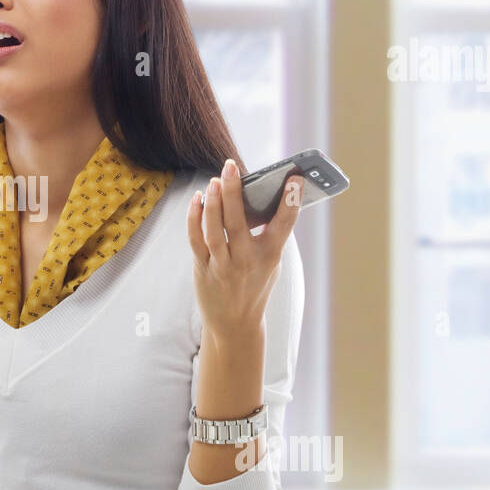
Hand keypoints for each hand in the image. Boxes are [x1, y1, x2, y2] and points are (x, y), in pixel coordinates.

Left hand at [186, 158, 302, 344]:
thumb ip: (267, 233)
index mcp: (271, 255)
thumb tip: (258, 194)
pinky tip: (196, 199)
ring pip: (214, 230)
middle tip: (230, 166)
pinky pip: (196, 240)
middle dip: (234, 191)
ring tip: (212, 181)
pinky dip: (194, 218)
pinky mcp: (203, 268)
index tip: (295, 178)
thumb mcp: (270, 262)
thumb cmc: (255, 284)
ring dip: (212, 203)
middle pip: (239, 222)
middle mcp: (247, 261)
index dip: (291, 201)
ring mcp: (223, 266)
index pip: (284, 225)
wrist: (235, 324)